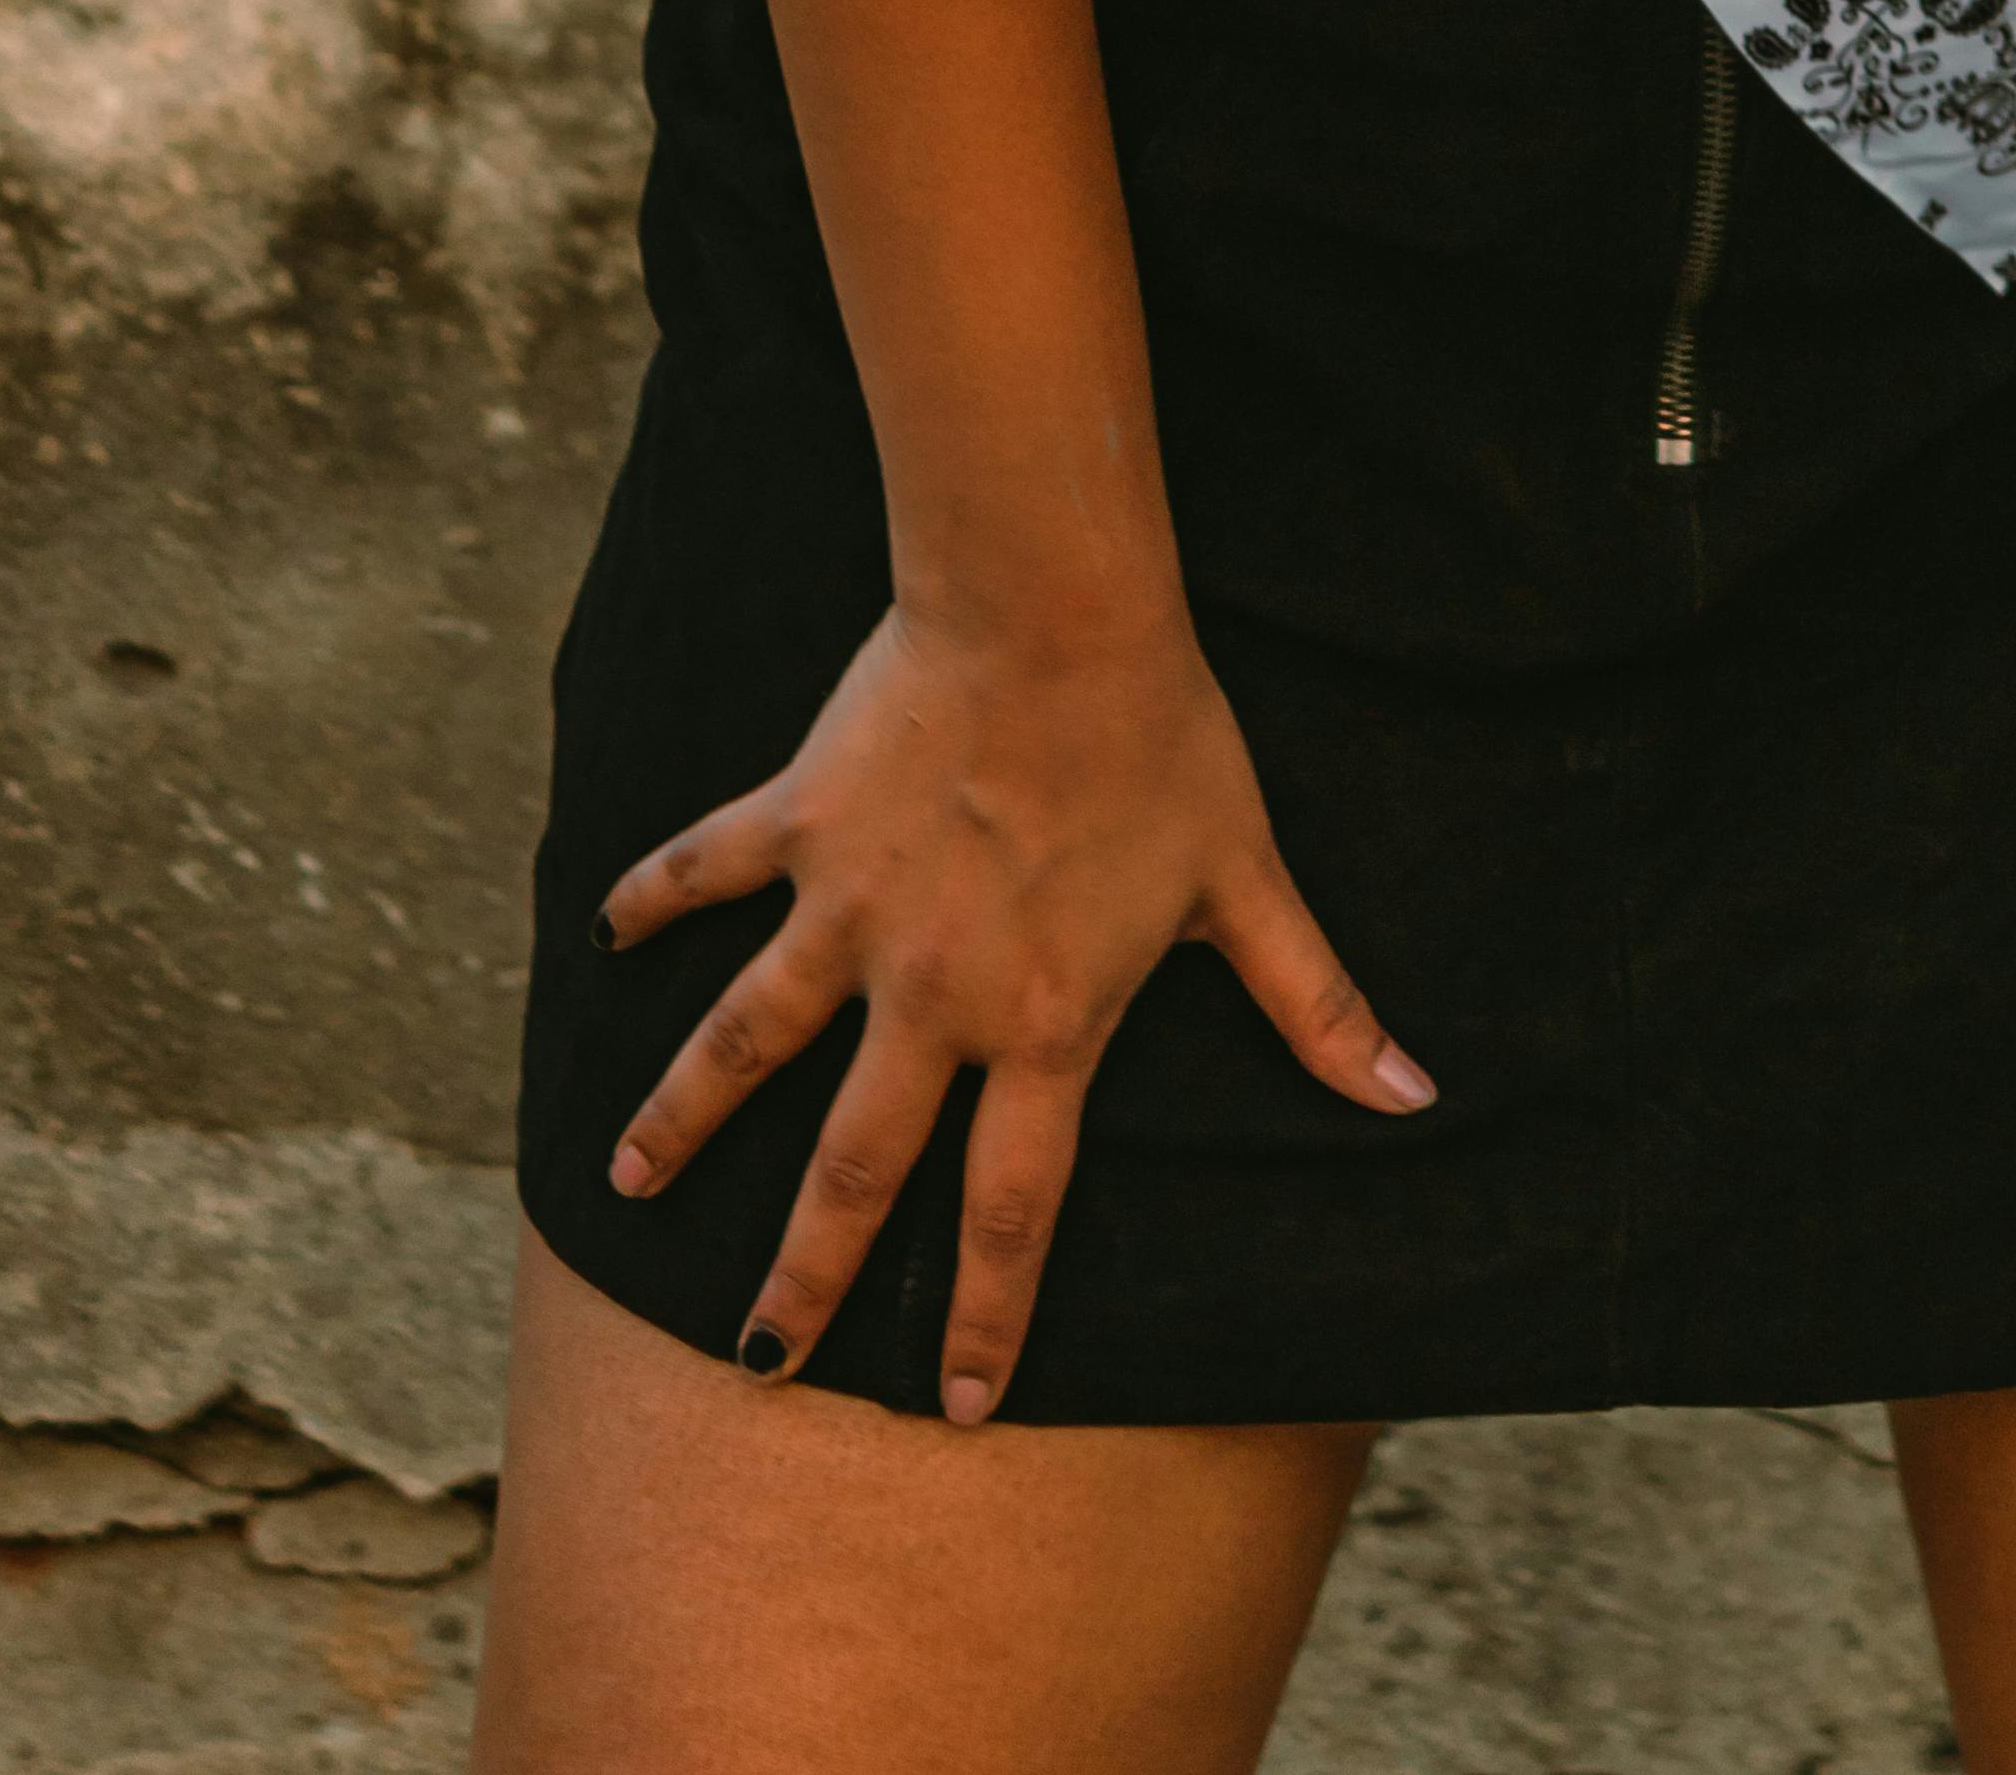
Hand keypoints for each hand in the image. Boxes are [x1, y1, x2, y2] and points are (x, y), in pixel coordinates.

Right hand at [595, 599, 1434, 1417]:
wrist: (1056, 612)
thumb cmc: (1162, 739)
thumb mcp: (1247, 880)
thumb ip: (1316, 1003)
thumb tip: (1413, 1093)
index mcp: (1042, 1025)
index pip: (1010, 1208)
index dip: (984, 1313)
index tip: (950, 1403)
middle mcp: (930, 996)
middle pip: (855, 1169)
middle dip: (802, 1276)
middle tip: (757, 1359)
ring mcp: (852, 913)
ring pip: (744, 1044)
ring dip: (681, 1118)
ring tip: (626, 1185)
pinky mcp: (801, 823)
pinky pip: (707, 872)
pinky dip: (650, 900)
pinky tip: (603, 936)